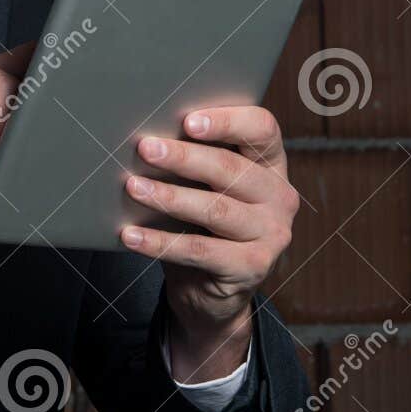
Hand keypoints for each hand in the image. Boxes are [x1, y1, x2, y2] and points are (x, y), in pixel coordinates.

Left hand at [119, 105, 299, 377]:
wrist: (211, 289)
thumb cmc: (202, 223)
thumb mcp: (204, 187)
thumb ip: (193, 160)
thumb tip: (147, 137)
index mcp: (271, 163)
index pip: (262, 128)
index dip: (227, 122)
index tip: (188, 122)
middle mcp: (279, 196)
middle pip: (231, 168)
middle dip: (184, 157)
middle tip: (145, 148)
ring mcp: (271, 233)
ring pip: (215, 209)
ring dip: (168, 197)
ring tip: (133, 187)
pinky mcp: (254, 267)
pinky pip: (199, 250)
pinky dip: (160, 242)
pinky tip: (131, 234)